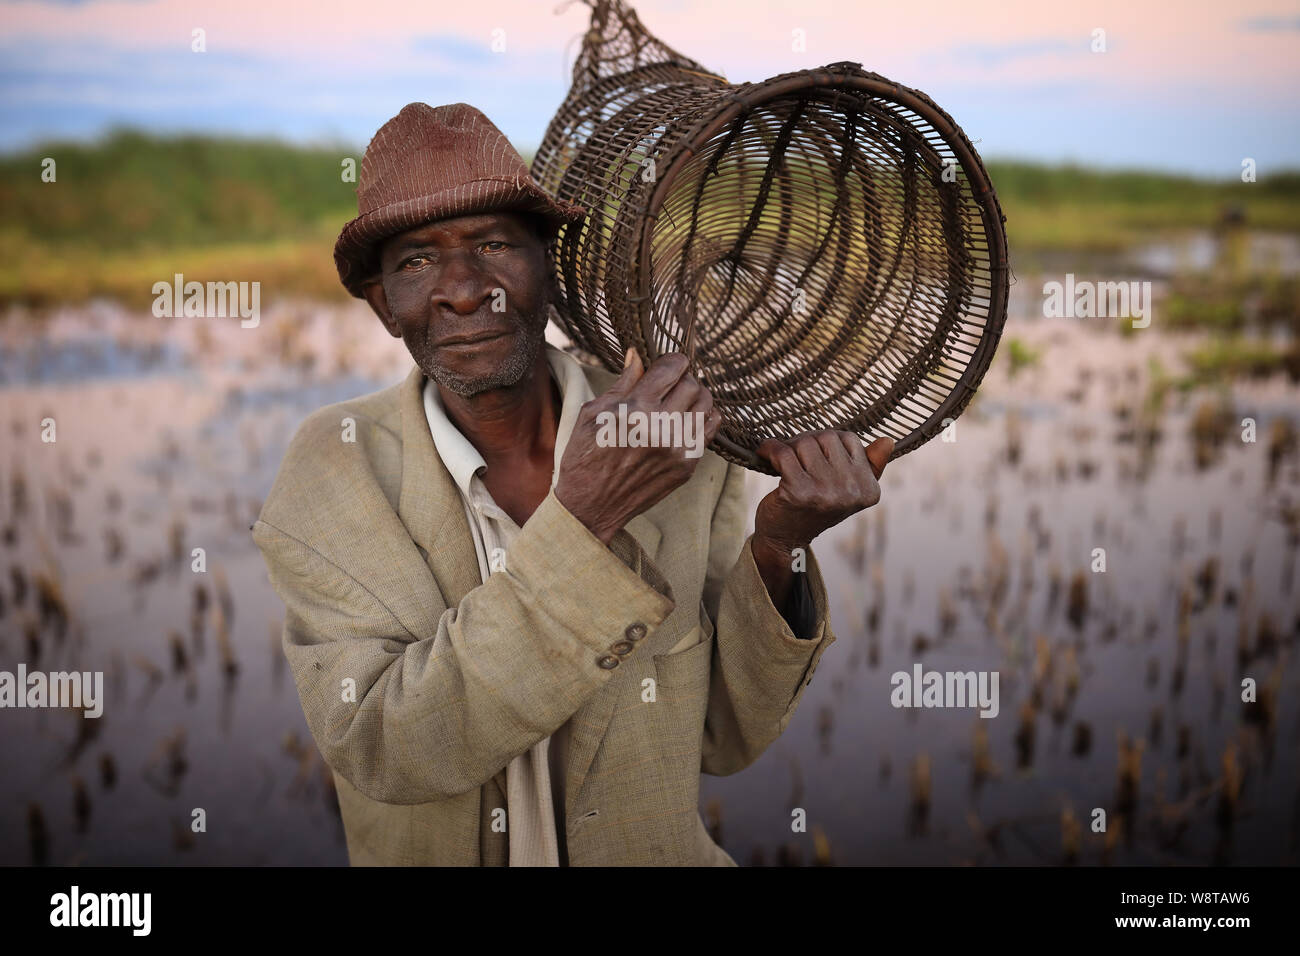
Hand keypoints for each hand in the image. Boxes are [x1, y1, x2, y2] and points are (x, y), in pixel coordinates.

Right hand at [554, 349, 721, 543]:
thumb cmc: (585, 456)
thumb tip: (637, 354)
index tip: (667, 364)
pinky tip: (686, 420)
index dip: (672, 360)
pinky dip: (703, 419)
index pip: (673, 368)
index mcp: (635, 409)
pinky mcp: (686, 466)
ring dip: (696, 397)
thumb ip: (622, 383)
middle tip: (671, 384)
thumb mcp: (593, 413)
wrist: (591, 506)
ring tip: (680, 401)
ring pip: (707, 405)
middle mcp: (661, 427)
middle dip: (683, 378)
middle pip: (693, 384)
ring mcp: (677, 449)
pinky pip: (710, 430)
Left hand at [752, 431, 894, 563]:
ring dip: (788, 447)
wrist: (786, 540)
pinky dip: (770, 449)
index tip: (814, 453)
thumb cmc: (815, 508)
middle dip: (806, 442)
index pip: (850, 439)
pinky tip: (765, 453)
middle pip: (827, 437)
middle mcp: (852, 491)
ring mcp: (826, 492)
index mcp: (868, 488)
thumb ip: (869, 466)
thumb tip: (888, 440)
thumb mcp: (847, 490)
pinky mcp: (799, 492)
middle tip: (794, 455)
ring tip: (781, 460)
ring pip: (805, 443)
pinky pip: (783, 453)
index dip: (827, 441)